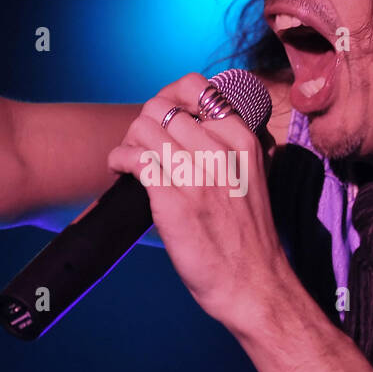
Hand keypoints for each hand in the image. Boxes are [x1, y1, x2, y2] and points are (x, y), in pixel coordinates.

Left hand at [107, 72, 290, 328]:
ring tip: (131, 163)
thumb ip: (227, 147)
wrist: (253, 284)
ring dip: (128, 142)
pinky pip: (133, 158)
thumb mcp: (251, 176)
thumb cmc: (247, 236)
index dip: (171, 100)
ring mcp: (196, 173)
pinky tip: (121, 173)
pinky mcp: (172, 199)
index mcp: (242, 140)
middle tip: (141, 148)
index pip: (196, 88)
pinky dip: (119, 161)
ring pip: (142, 127)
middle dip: (143, 124)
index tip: (165, 122)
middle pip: (160, 107)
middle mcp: (220, 150)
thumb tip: (190, 123)